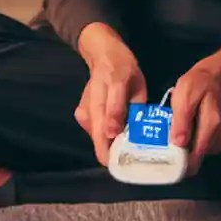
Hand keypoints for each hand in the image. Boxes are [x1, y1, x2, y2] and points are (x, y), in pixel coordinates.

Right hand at [75, 23, 146, 165]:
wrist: (101, 56)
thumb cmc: (126, 71)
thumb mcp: (139, 84)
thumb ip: (138, 107)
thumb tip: (140, 133)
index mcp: (116, 81)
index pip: (113, 104)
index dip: (113, 120)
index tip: (115, 139)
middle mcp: (96, 93)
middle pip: (98, 124)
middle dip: (107, 147)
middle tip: (121, 165)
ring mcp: (85, 104)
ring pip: (94, 132)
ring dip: (106, 147)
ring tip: (122, 157)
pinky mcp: (80, 113)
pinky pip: (92, 132)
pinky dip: (102, 140)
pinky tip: (112, 141)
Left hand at [169, 65, 220, 176]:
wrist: (213, 79)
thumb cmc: (196, 85)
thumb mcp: (184, 96)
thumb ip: (181, 120)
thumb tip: (178, 145)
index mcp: (212, 127)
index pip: (196, 158)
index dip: (178, 165)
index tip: (161, 164)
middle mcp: (219, 139)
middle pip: (194, 160)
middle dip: (177, 157)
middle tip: (160, 148)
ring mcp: (219, 142)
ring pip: (195, 157)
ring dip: (181, 151)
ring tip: (169, 138)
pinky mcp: (216, 143)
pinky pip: (198, 151)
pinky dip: (188, 147)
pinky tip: (180, 135)